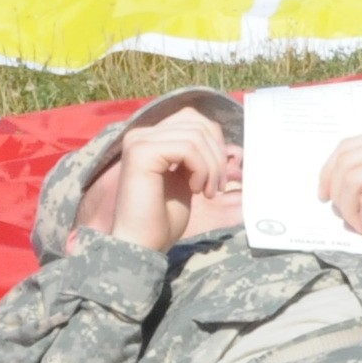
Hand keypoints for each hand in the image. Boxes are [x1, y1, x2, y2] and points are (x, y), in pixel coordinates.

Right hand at [104, 106, 239, 249]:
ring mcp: (139, 142)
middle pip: (196, 123)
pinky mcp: (141, 153)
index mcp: (149, 138)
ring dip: (212, 166)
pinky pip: (187, 148)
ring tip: (208, 192)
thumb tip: (222, 140)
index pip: (192, 118)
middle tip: (217, 186)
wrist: (142, 244)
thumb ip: (197, 155)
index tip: (218, 174)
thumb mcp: (186, 178)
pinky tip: (195, 190)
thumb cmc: (163, 218)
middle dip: (217, 154)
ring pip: (195, 136)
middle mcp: (140, 135)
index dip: (214, 142)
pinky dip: (201, 169)